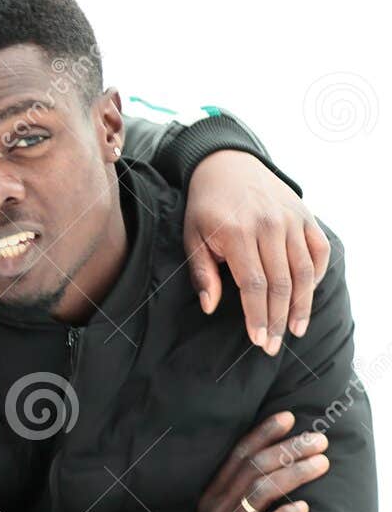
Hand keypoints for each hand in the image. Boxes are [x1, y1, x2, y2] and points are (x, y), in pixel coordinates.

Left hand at [185, 149, 330, 354]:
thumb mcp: (192, 237)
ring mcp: (291, 219)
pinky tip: (307, 295)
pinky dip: (316, 275)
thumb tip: (211, 307)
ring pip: (304, 271)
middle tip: (275, 346)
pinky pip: (319, 250)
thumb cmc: (206, 207)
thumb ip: (202, 273)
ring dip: (302, 305)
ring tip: (296, 329)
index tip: (259, 341)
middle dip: (278, 319)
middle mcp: (269, 226)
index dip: (257, 316)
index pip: (253, 285)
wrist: (226, 165)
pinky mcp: (305, 215)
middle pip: (281, 283)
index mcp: (238, 233)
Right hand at [195, 410, 328, 511]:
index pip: (238, 455)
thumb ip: (241, 491)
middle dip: (289, 449)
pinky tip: (304, 507)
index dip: (263, 433)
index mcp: (212, 493)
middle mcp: (217, 507)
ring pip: (261, 492)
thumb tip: (278, 460)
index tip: (289, 416)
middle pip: (254, 468)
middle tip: (319, 440)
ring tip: (322, 463)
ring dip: (295, 474)